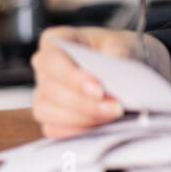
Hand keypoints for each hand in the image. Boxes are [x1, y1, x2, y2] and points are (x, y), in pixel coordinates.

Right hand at [30, 26, 170, 139]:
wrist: (126, 66)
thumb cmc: (119, 49)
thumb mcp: (123, 43)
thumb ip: (117, 55)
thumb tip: (114, 77)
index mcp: (56, 41)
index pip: (53, 60)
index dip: (73, 77)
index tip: (99, 90)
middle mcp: (44, 67)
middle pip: (51, 90)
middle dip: (84, 103)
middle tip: (115, 107)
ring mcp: (43, 93)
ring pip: (48, 112)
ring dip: (82, 118)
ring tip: (113, 115)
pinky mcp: (50, 116)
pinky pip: (54, 129)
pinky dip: (77, 130)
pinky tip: (100, 126)